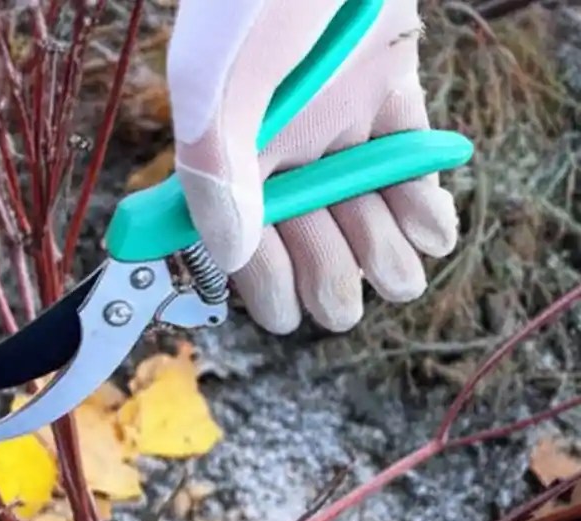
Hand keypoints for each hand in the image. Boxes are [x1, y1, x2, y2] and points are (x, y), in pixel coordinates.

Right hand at [167, 0, 459, 333]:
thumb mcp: (217, 75)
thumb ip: (215, 165)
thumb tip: (227, 253)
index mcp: (223, 143)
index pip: (234, 235)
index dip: (259, 281)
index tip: (288, 316)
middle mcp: (275, 137)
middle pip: (302, 229)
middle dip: (330, 273)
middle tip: (351, 301)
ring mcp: (331, 111)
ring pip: (357, 202)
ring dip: (384, 246)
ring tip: (406, 269)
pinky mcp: (384, 82)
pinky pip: (404, 152)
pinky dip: (424, 194)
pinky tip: (434, 226)